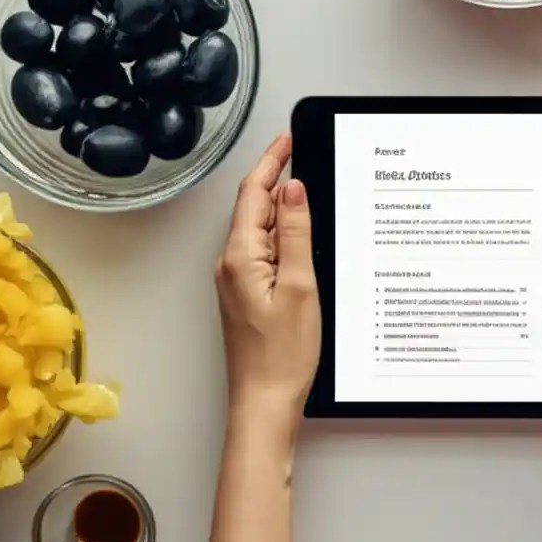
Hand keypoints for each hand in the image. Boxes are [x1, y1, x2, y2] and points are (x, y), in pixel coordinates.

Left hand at [214, 133, 320, 423]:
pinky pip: (264, 253)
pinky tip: (304, 238)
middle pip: (254, 207)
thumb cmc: (281, 356)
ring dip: (283, 207)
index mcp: (240, 257)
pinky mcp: (248, 295)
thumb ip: (295, 234)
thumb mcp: (300, 286)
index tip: (287, 138)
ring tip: (310, 190)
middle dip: (277, 177)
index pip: (254, 193)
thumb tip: (293, 190)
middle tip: (302, 152)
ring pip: (260, 230)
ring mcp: (238, 280)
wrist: (264, 402)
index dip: (272, 161)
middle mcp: (231, 264)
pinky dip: (284, 237)